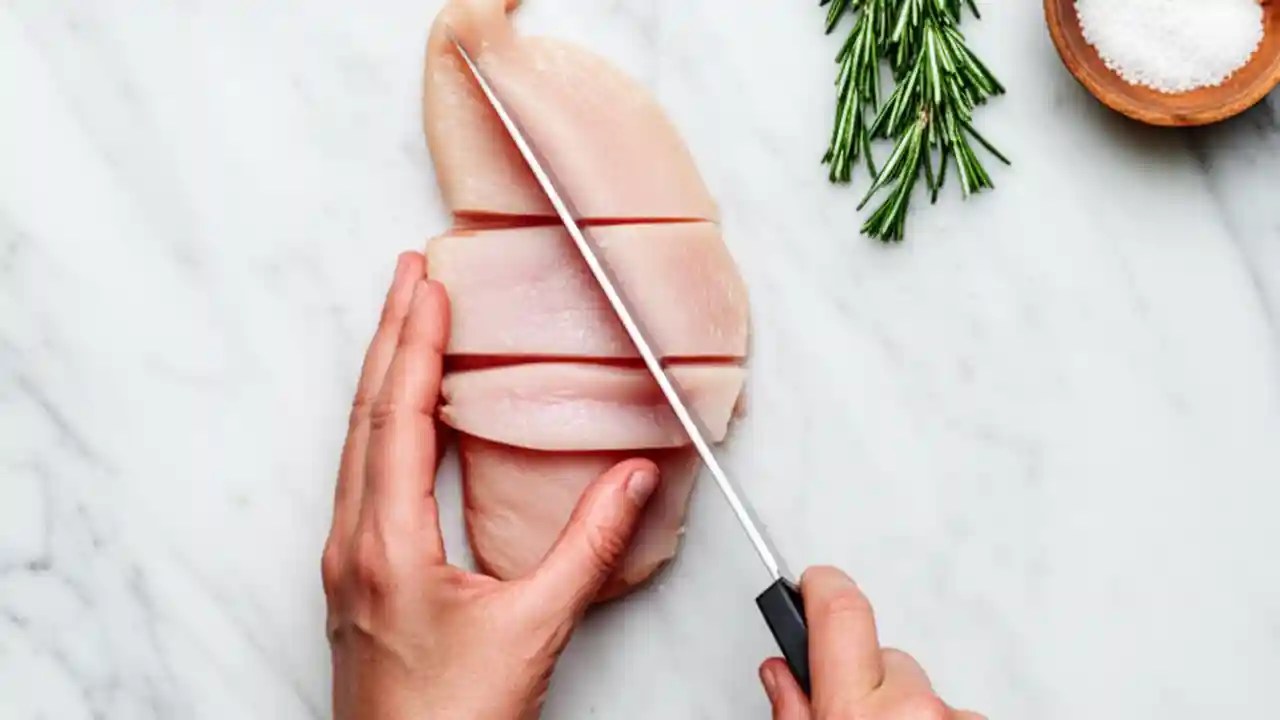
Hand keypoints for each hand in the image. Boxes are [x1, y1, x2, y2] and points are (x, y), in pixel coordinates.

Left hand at [322, 252, 660, 719]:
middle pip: (366, 415)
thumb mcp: (534, 628)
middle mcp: (355, 542)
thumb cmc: (452, 718)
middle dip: (389, 336)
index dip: (416, 343)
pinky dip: (381, 425)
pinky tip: (403, 422)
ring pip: (356, 444)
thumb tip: (632, 480)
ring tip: (403, 326)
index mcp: (388, 543)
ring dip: (381, 376)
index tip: (428, 286)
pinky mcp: (358, 579)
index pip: (399, 417)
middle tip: (407, 275)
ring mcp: (349, 560)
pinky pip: (360, 476)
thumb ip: (589, 548)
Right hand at [759, 567, 983, 719]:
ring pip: (923, 690)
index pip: (840, 612)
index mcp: (855, 712)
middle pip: (888, 659)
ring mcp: (954, 718)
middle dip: (870, 680)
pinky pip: (954, 712)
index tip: (815, 582)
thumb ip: (795, 711)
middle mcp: (912, 709)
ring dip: (907, 710)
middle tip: (856, 717)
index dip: (824, 587)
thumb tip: (783, 674)